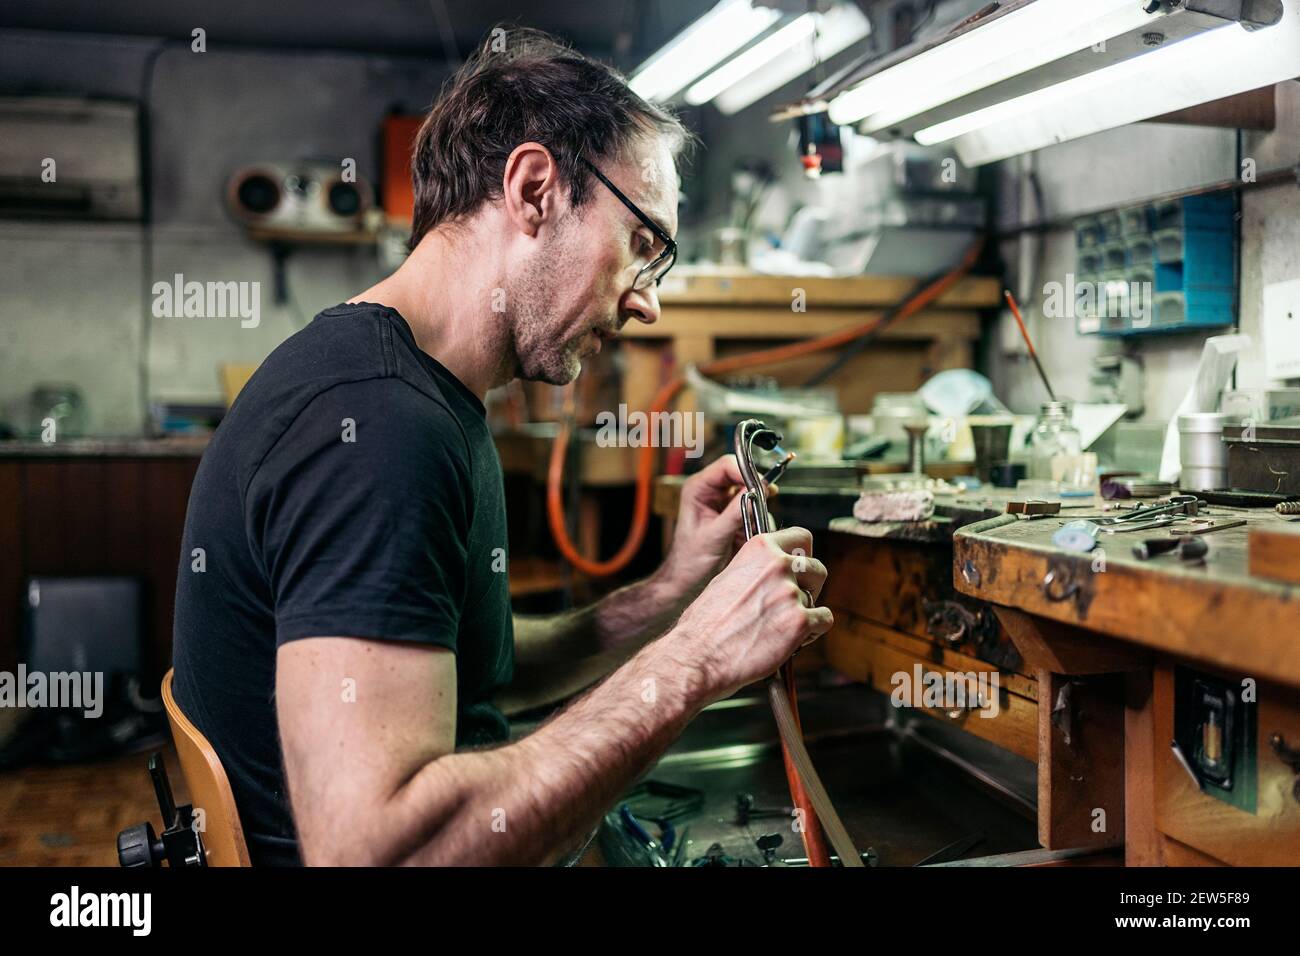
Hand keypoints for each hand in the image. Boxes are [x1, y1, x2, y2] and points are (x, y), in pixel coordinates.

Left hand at [655, 454, 774, 604]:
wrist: (687, 581)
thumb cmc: (690, 561)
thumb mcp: (715, 536)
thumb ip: (736, 512)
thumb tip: (758, 491)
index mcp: (697, 488)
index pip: (727, 465)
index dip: (747, 472)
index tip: (764, 488)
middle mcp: (710, 490)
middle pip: (742, 476)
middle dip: (755, 494)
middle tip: (761, 512)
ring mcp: (722, 502)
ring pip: (751, 493)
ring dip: (757, 511)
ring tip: (749, 532)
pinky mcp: (732, 514)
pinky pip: (753, 509)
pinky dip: (757, 521)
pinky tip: (749, 536)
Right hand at [667, 526, 832, 699]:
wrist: (697, 654)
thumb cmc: (705, 623)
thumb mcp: (727, 577)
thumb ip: (756, 569)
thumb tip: (775, 572)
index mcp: (759, 549)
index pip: (801, 537)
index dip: (803, 553)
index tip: (799, 566)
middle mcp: (778, 565)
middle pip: (817, 569)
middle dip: (809, 587)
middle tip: (791, 604)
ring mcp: (790, 593)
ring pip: (816, 599)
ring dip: (804, 613)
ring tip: (779, 627)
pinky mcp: (800, 622)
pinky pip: (824, 620)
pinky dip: (812, 632)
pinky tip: (791, 639)